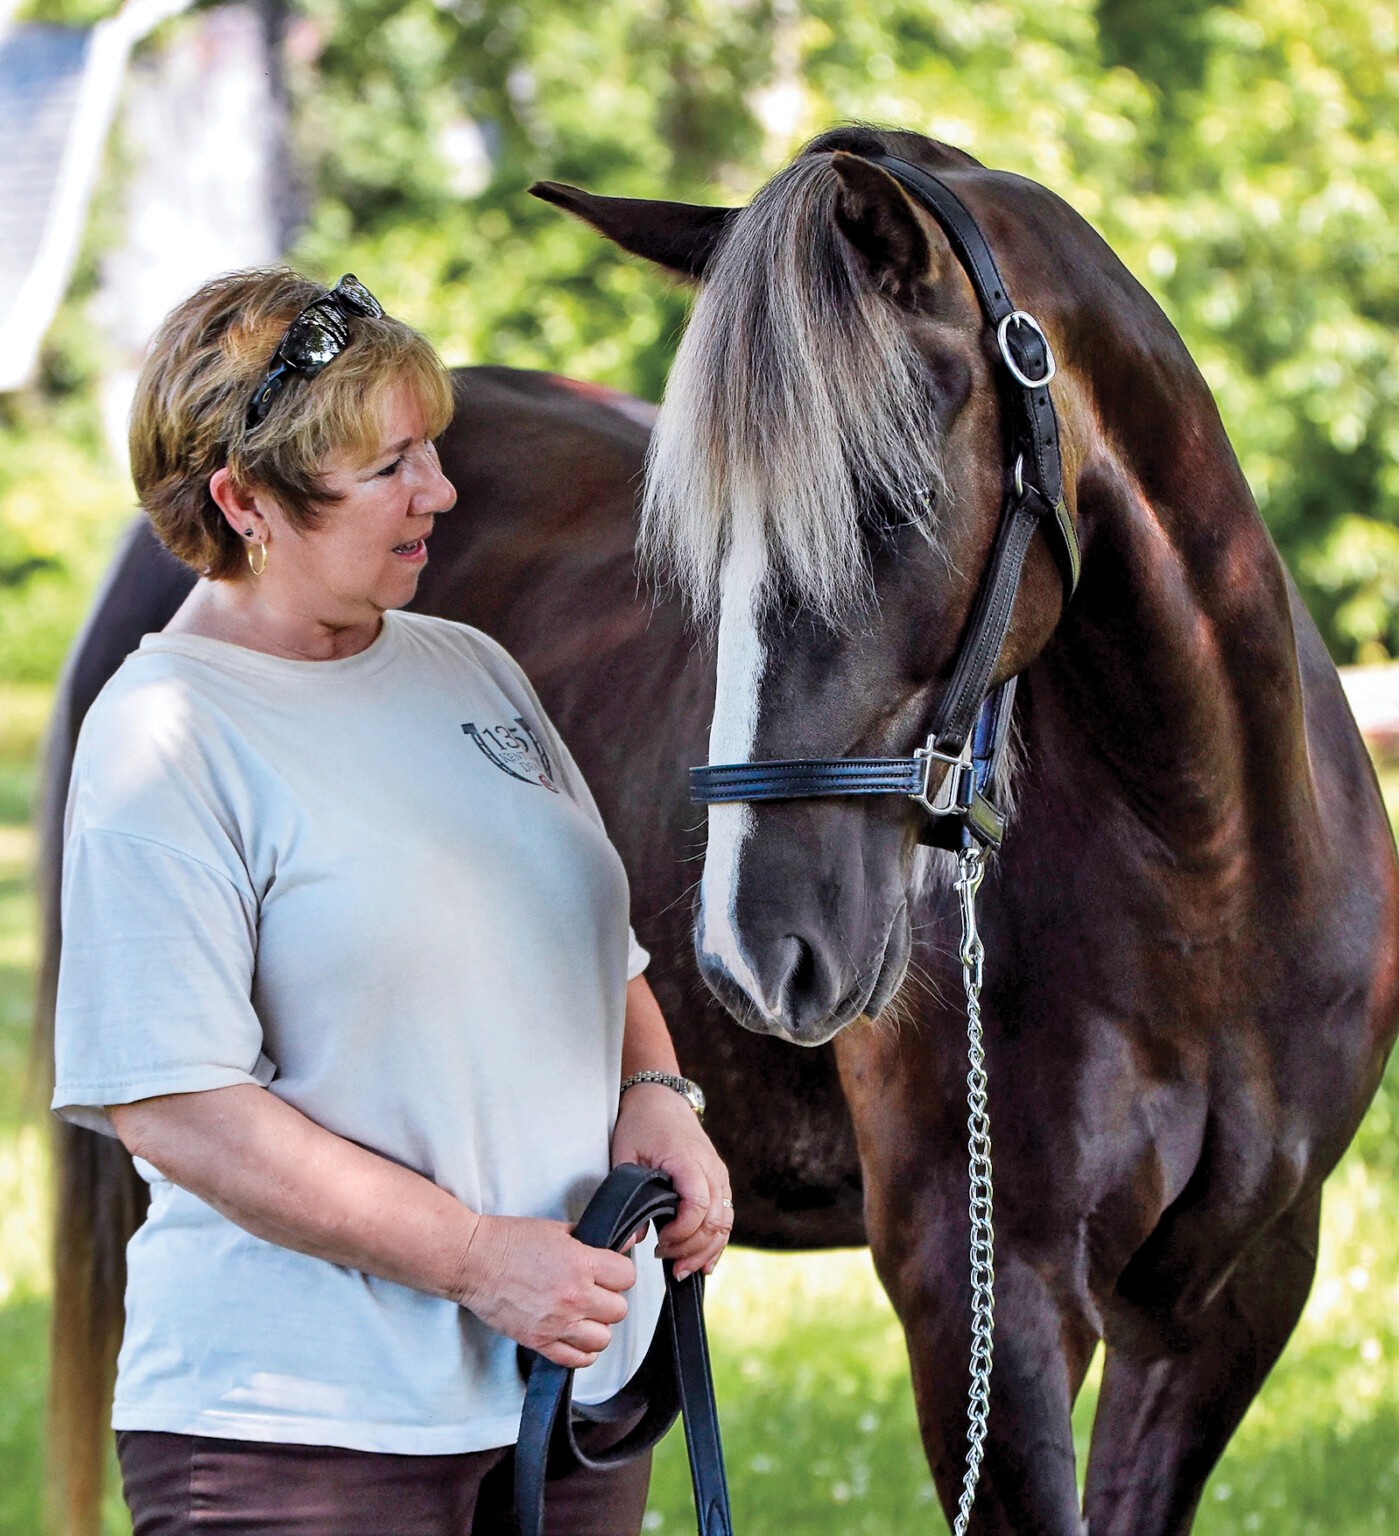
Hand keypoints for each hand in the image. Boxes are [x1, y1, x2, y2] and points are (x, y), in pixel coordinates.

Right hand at [453, 1213, 635, 1367]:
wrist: (473, 1260)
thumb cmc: (510, 1240)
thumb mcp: (557, 1229)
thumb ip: (594, 1237)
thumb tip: (626, 1242)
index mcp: (580, 1264)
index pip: (627, 1277)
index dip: (619, 1272)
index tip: (609, 1271)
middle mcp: (573, 1297)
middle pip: (619, 1310)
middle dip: (609, 1298)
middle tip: (595, 1290)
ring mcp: (556, 1323)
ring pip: (603, 1339)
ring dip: (597, 1326)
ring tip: (584, 1314)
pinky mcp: (538, 1342)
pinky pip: (577, 1359)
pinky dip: (581, 1351)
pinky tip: (575, 1335)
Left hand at [611, 1084, 733, 1280]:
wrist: (660, 1098)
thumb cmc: (642, 1122)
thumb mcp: (624, 1154)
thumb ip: (627, 1196)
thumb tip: (632, 1239)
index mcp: (688, 1160)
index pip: (697, 1206)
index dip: (681, 1232)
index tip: (658, 1243)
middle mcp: (711, 1169)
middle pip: (715, 1221)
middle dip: (692, 1249)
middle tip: (666, 1263)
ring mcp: (719, 1175)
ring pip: (725, 1223)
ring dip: (706, 1250)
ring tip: (683, 1269)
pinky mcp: (719, 1180)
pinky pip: (726, 1217)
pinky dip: (717, 1242)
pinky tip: (705, 1262)